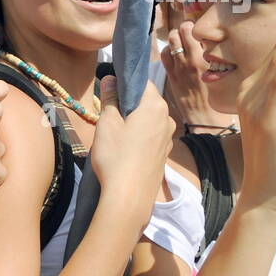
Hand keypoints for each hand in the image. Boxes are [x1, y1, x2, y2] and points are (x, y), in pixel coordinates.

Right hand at [89, 74, 174, 230]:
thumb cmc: (115, 156)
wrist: (129, 196)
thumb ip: (110, 97)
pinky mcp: (164, 154)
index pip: (142, 81)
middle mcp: (168, 118)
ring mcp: (168, 138)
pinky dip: (139, 136)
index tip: (110, 89)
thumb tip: (111, 79)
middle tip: (108, 113)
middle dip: (129, 103)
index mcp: (155, 106)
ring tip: (115, 134)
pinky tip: (125, 149)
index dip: (125, 81)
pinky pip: (151, 136)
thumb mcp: (107, 123)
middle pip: (147, 101)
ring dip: (134, 121)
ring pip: (149, 119)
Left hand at [162, 21, 229, 129]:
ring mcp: (180, 67)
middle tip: (187, 31)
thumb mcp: (225, 73)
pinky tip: (172, 53)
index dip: (194, 26)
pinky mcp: (172, 76)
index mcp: (207, 58)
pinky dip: (167, 50)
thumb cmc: (219, 97)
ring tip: (179, 40)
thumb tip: (211, 43)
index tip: (197, 28)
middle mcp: (192, 60)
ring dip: (174, 37)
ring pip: (171, 41)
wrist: (206, 118)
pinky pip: (164, 56)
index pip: (196, 31)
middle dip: (183, 28)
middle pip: (182, 31)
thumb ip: (216, 57)